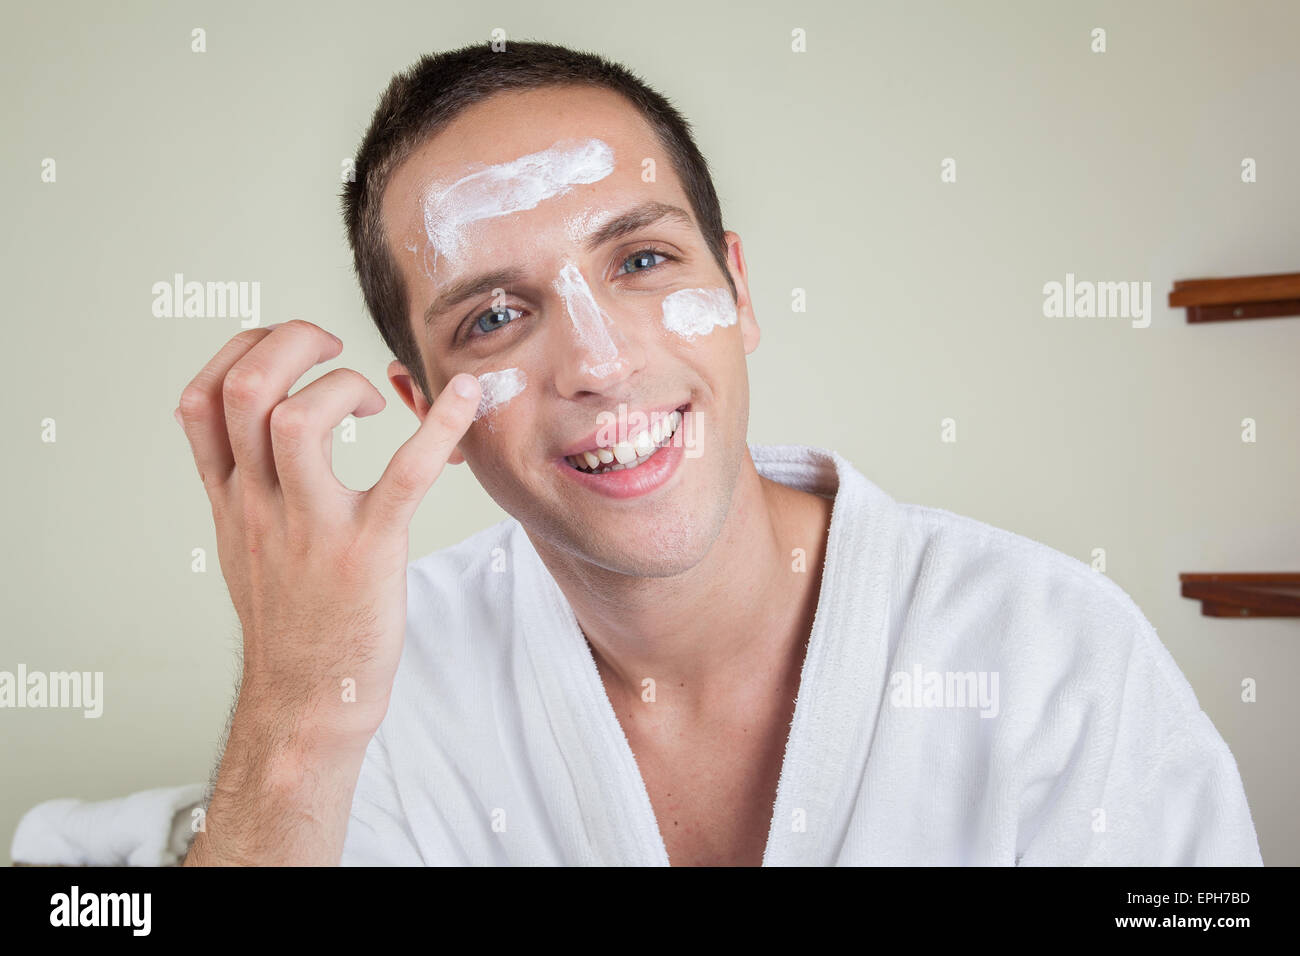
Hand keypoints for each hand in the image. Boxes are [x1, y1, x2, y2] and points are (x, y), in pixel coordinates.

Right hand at [176, 319, 480, 749]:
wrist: (308, 699)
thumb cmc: (290, 619)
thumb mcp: (244, 544)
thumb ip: (247, 484)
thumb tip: (260, 430)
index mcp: (230, 499)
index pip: (200, 400)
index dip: (239, 352)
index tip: (285, 348)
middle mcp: (259, 505)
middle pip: (245, 392)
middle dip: (289, 343)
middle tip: (332, 346)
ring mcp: (309, 529)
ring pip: (297, 422)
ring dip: (341, 385)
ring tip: (373, 399)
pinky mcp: (367, 551)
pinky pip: (403, 475)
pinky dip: (439, 427)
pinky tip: (465, 397)